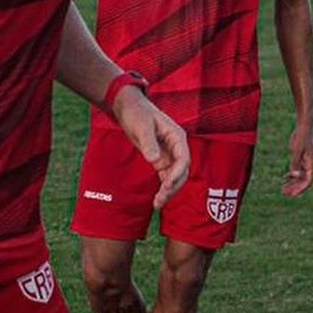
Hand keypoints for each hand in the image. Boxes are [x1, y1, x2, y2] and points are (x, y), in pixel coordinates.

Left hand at [112, 91, 190, 208]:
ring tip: (157, 205)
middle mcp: (176, 147)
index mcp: (177, 137)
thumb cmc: (137, 113)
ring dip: (168, 191)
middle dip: (172, 187)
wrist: (129, 108)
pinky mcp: (160, 159)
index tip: (166, 186)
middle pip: (181, 171)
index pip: (183, 159)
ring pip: (174, 177)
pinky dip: (162, 188)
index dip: (177, 174)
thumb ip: (149, 143)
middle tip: (159, 201)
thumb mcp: (142, 126)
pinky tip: (156, 199)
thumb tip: (154, 161)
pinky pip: (165, 176)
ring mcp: (169, 154)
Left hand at [282, 123, 312, 197]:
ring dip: (293, 183)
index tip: (292, 194)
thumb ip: (295, 163)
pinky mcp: (302, 158)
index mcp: (312, 164)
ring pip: (300, 176)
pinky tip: (285, 178)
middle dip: (295, 188)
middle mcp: (310, 164)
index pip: (308, 181)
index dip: (300, 189)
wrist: (304, 126)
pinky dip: (292, 175)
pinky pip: (298, 170)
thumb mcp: (296, 151)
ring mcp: (306, 162)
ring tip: (283, 188)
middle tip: (284, 193)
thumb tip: (294, 175)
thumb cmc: (302, 137)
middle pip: (303, 181)